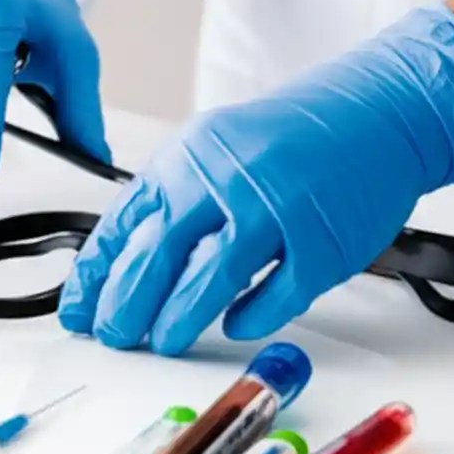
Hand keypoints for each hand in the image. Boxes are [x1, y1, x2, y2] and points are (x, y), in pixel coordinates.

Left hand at [58, 4, 453, 354]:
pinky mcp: (320, 246)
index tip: (76, 309)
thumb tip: (121, 263)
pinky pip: (274, 299)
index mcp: (188, 159)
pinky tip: (234, 326)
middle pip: (154, 261)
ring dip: (175, 322)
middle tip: (113, 337)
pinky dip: (249, 318)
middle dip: (124, 309)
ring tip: (160, 342)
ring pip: (205, 284)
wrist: (377, 112)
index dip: (94, 277)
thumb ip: (171, 201)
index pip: (121, 227)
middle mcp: (224, 183)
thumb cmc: (289, 138)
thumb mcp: (212, 151)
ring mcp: (274, 214)